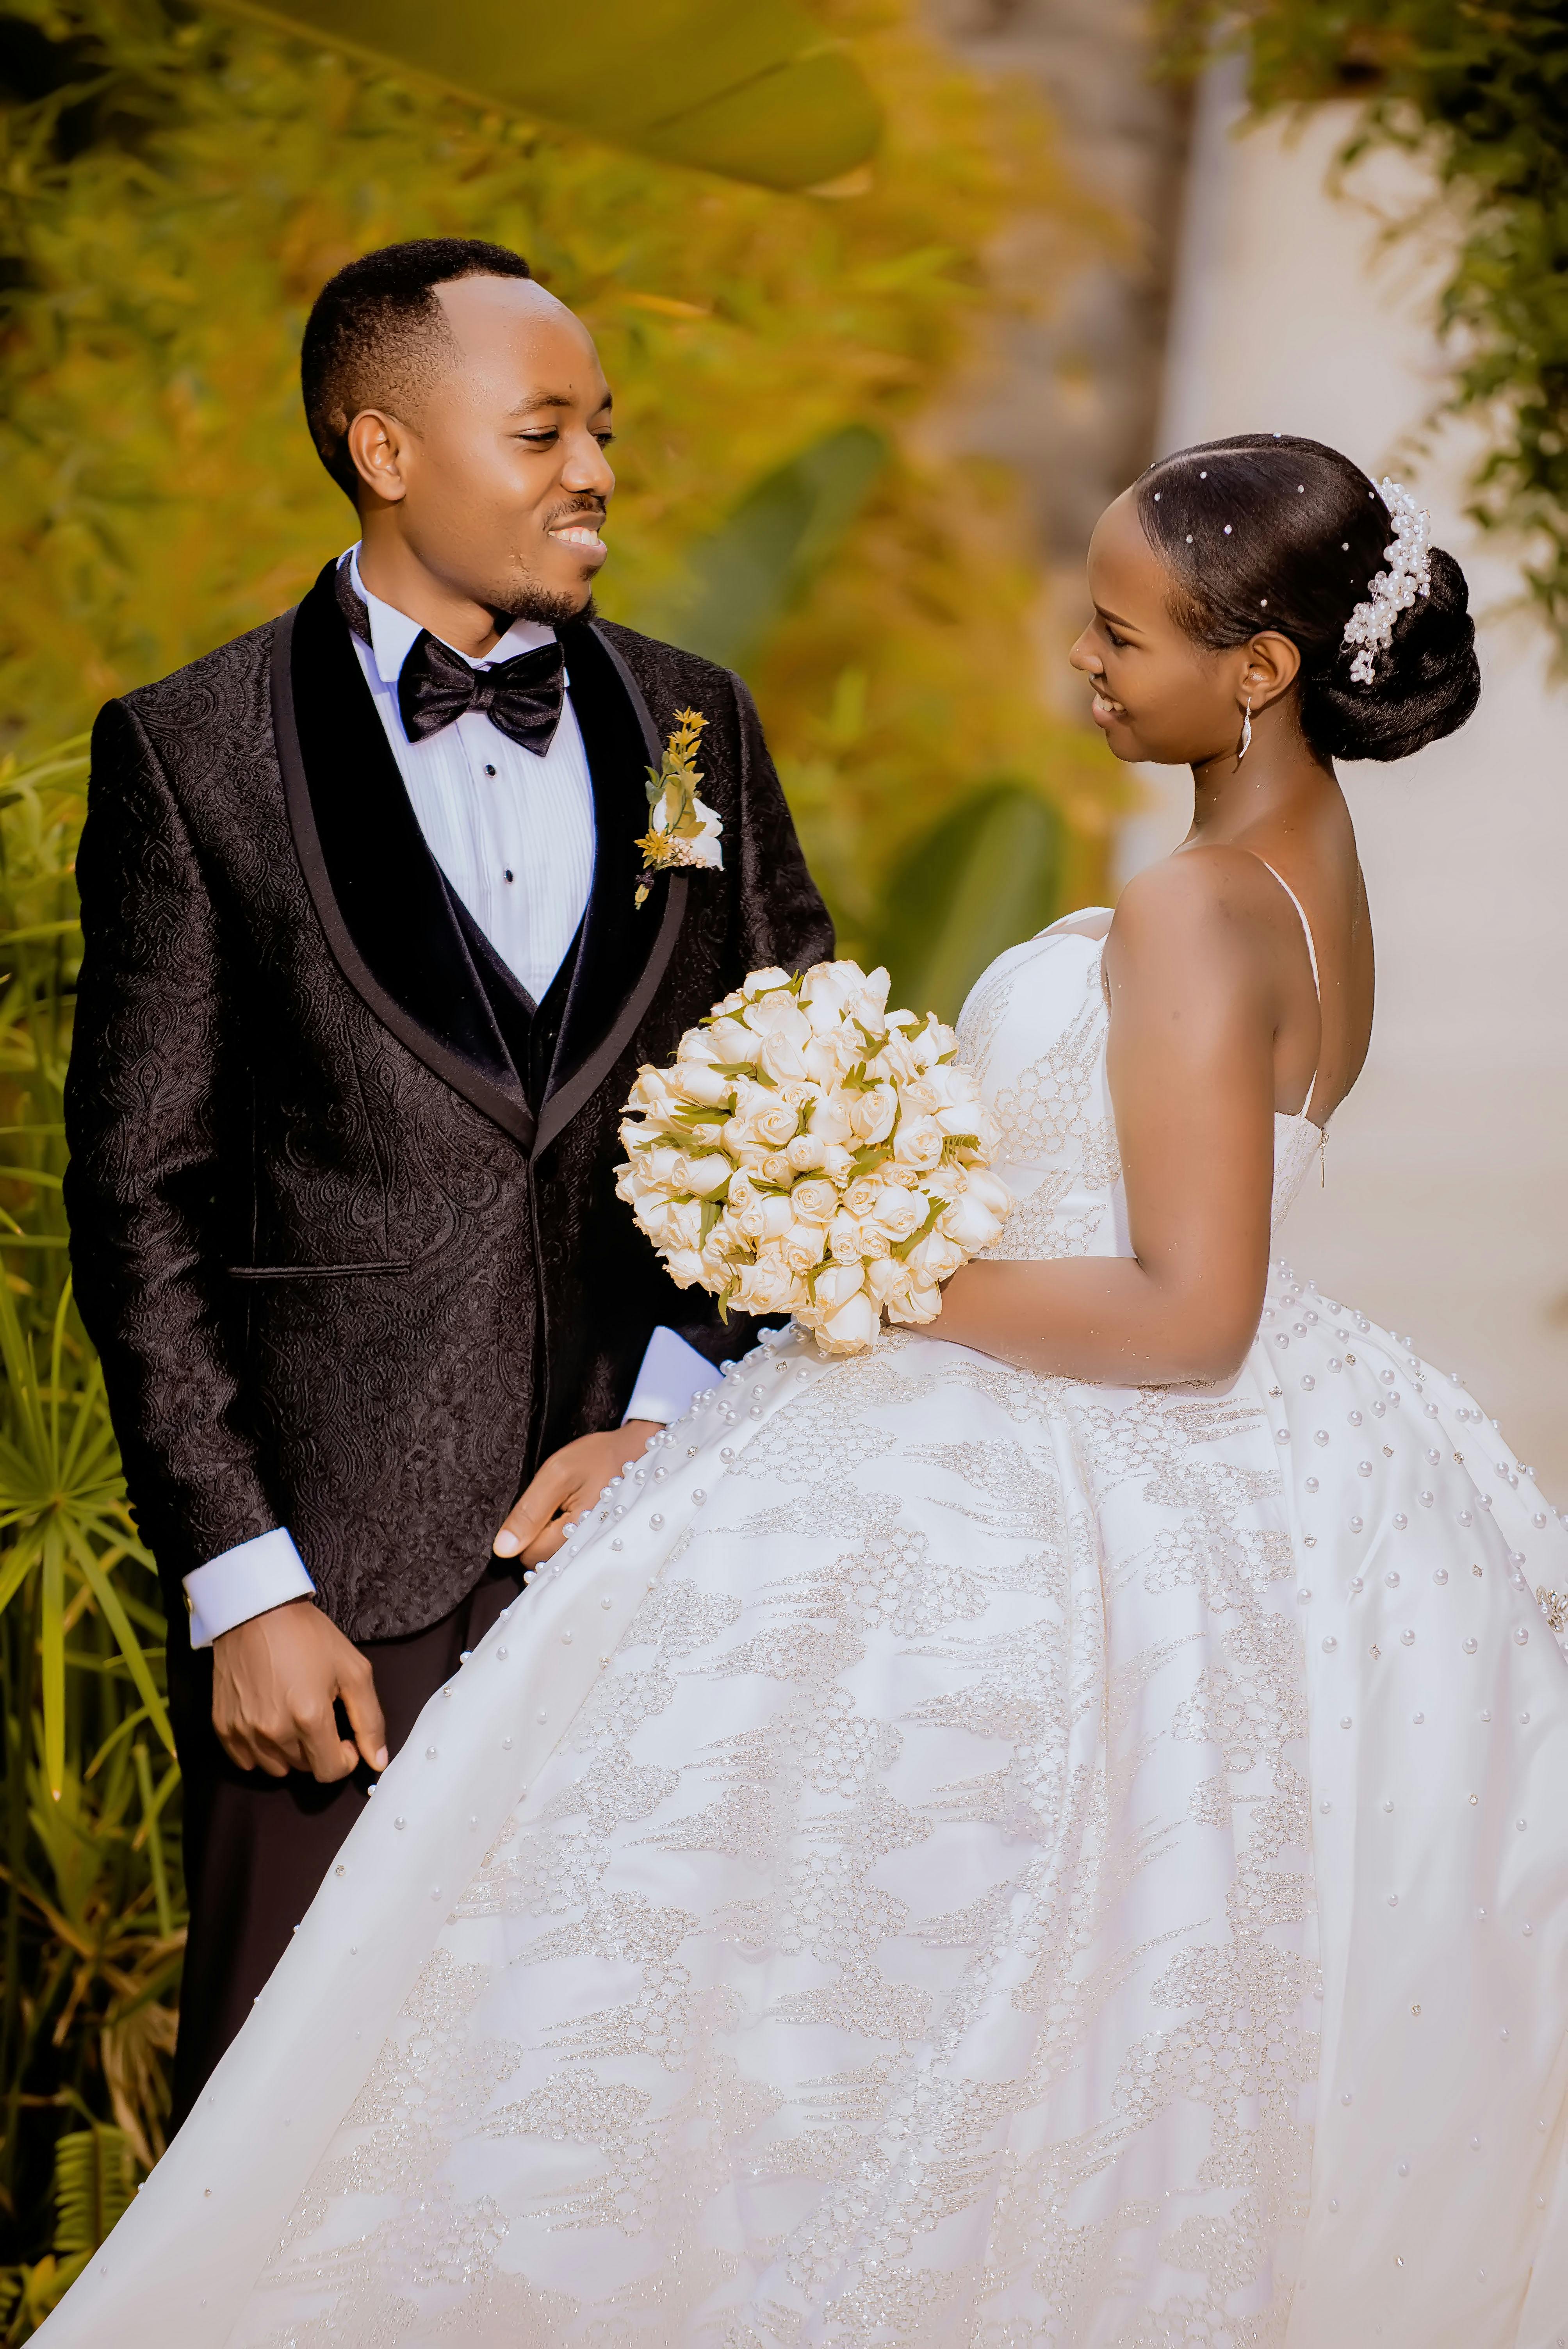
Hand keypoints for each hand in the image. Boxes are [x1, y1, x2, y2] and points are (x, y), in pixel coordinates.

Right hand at [211, 1597, 388, 1782]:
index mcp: (309, 1718)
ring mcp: (245, 1731)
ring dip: (291, 1752)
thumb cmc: (308, 1637)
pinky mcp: (223, 1726)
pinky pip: (247, 1761)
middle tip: (319, 1714)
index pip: (331, 1772)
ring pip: (277, 1768)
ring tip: (293, 1715)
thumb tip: (378, 1762)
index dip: (345, 1758)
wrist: (257, 1612)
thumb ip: (370, 1720)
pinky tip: (269, 1720)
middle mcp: (274, 1731)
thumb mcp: (354, 1670)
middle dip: (320, 1749)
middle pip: (306, 1769)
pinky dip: (261, 1750)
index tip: (344, 1737)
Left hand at [493, 1420, 662, 1567]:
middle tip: (555, 1507)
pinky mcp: (604, 1549)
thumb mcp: (557, 1474)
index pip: (529, 1555)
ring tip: (567, 1511)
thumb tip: (502, 1549)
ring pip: (556, 1563)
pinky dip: (566, 1541)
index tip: (541, 1506)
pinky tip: (577, 1520)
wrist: (639, 1451)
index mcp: (579, 1534)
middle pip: (542, 1565)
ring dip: (553, 1541)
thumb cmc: (599, 1457)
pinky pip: (572, 1558)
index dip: (524, 1531)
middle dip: (539, 1539)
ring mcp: (599, 1553)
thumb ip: (528, 1512)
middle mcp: (592, 1552)